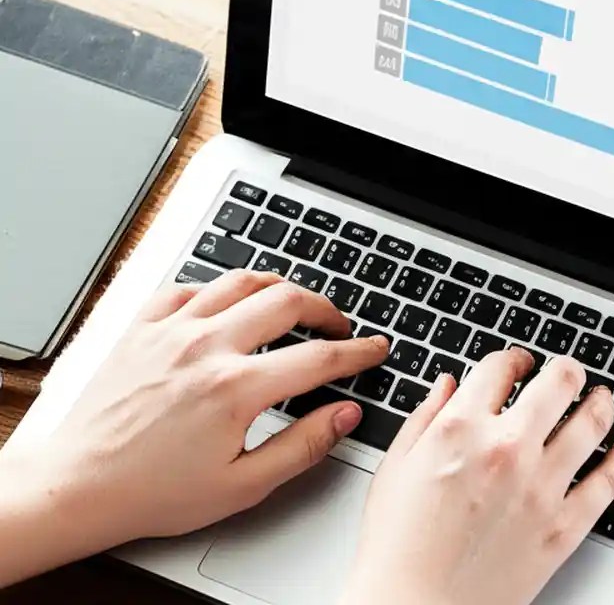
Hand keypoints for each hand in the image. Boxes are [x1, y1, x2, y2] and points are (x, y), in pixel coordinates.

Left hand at [0, 270, 388, 585]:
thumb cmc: (153, 493)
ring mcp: (170, 332)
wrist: (79, 487)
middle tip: (338, 324)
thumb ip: (304, 445)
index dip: (358, 351)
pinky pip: (188, 288)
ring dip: (277, 287)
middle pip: (286, 300)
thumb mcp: (243, 486)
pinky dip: (217, 290)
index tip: (374, 348)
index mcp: (236, 389)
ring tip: (293, 303)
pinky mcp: (141, 328)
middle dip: (325, 308)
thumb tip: (345, 415)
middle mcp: (206, 348)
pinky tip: (227, 306)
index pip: (319, 356)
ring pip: (239, 281)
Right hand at [343, 350, 613, 604]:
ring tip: (602, 401)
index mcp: (460, 428)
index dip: (514, 358)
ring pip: (592, 424)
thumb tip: (449, 386)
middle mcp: (506, 449)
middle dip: (566, 370)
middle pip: (558, 382)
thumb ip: (425, 418)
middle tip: (568, 373)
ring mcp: (540, 486)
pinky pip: (607, 482)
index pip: (502, 366)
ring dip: (600, 403)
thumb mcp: (395, 468)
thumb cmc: (397, 548)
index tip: (520, 363)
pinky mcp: (564, 526)